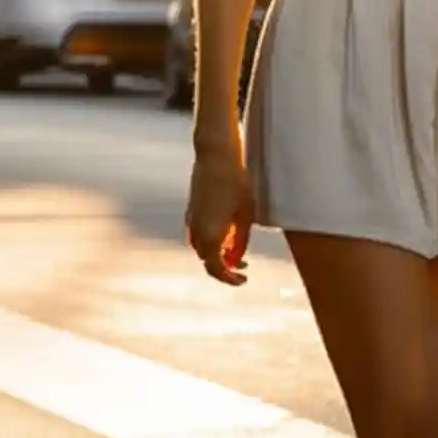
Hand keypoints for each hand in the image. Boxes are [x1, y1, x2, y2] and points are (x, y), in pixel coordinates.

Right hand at [185, 149, 253, 285]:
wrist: (215, 158)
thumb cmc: (236, 184)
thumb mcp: (246, 215)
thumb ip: (241, 240)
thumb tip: (237, 258)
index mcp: (211, 235)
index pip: (216, 268)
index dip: (229, 278)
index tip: (243, 280)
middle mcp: (197, 231)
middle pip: (207, 260)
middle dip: (224, 267)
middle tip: (243, 267)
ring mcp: (191, 220)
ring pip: (202, 248)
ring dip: (217, 253)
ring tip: (236, 251)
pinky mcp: (191, 211)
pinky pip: (199, 235)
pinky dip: (211, 241)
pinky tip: (226, 233)